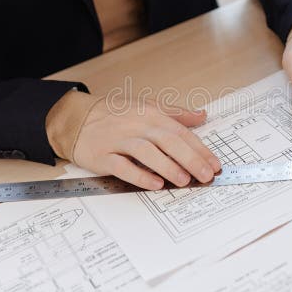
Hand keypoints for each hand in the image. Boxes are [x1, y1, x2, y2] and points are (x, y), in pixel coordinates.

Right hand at [73, 97, 220, 190]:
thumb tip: (202, 115)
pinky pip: (123, 167)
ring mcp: (119, 141)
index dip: (200, 149)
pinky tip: (155, 184)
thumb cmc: (116, 116)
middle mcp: (137, 126)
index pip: (181, 132)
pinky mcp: (103, 156)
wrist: (77, 119)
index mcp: (151, 115)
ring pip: (147, 152)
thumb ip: (176, 113)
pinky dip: (140, 175)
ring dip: (168, 166)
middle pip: (168, 141)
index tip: (214, 164)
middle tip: (206, 175)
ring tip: (184, 180)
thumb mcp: (148, 107)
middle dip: (190, 159)